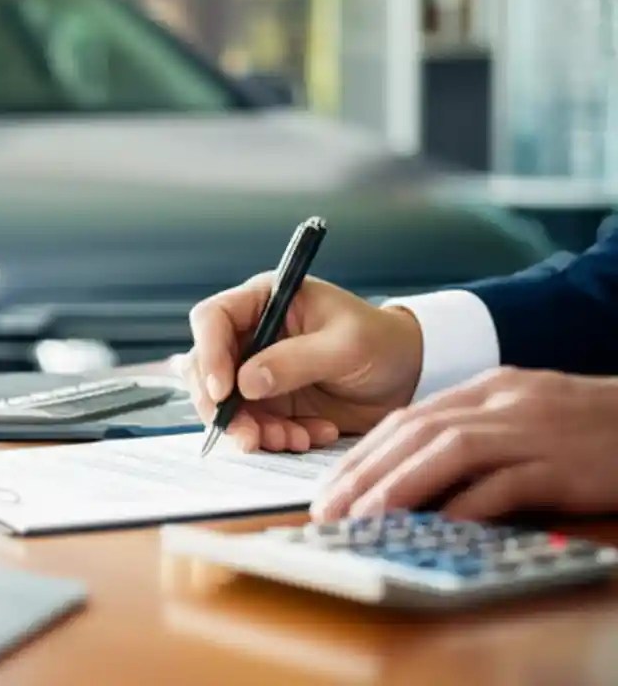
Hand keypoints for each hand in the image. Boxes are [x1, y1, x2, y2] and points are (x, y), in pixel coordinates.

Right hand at [182, 273, 424, 451]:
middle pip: (206, 366)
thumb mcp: (346, 346)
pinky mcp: (269, 403)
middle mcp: (253, 334)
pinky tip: (312, 435)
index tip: (223, 391)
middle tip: (246, 435)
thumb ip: (295, 361)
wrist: (409, 375)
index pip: (213, 318)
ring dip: (252, 429)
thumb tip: (245, 383)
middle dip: (222, 406)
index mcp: (266, 300)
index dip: (209, 353)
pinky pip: (253, 425)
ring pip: (225, 404)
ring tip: (295, 438)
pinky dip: (275, 438)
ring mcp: (257, 371)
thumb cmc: (383, 343)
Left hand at [312, 368, 617, 521]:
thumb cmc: (589, 429)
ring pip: (449, 451)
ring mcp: (531, 431)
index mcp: (486, 390)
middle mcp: (501, 403)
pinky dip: (466, 505)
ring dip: (398, 485)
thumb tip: (411, 476)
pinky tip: (436, 526)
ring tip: (362, 518)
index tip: (329, 488)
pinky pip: (505, 484)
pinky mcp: (561, 464)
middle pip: (415, 432)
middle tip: (327, 509)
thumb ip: (471, 437)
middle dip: (363, 472)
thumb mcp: (522, 417)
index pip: (406, 418)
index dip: (362, 455)